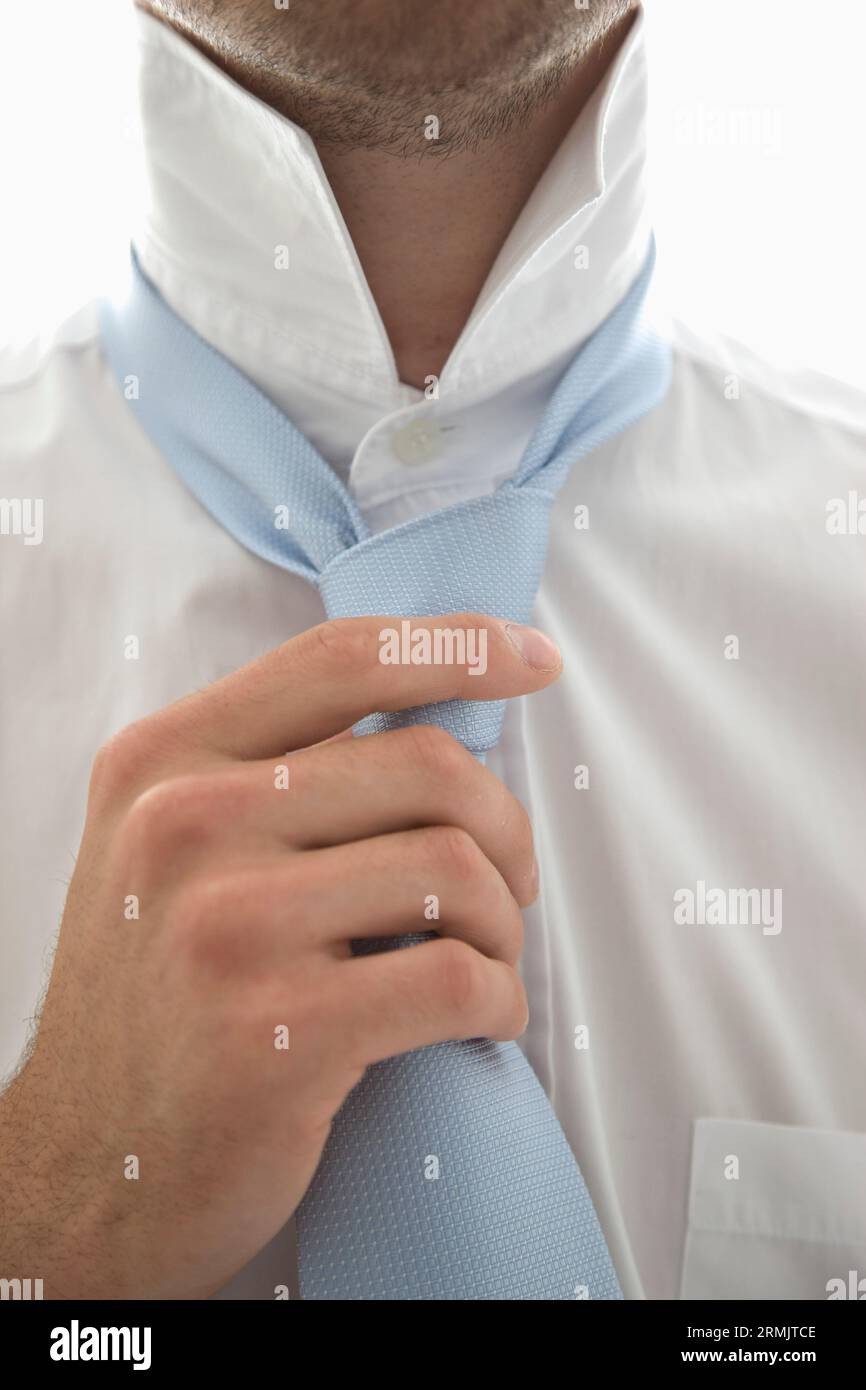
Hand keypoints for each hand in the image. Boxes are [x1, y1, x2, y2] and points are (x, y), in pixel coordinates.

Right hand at [0, 613, 560, 1298]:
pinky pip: (459, 979)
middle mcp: (184, 824)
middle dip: (505, 828)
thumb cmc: (160, 996)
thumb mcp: (170, 850)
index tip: (533, 659)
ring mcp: (228, 927)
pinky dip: (501, 1001)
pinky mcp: (280, 1031)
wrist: (89, 1165)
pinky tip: (482, 1020)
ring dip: (504, 924)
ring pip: (456, 871)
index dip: (458, 644)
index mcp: (163, 760)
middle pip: (428, 766)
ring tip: (484, 960)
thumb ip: (270, 773)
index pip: (340, 659)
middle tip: (510, 886)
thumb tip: (440, 711)